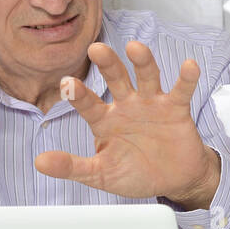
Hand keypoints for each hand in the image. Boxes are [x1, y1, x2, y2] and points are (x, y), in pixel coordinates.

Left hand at [34, 41, 221, 209]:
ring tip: (136, 48)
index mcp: (104, 120)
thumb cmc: (134, 173)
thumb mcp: (100, 174)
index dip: (78, 94)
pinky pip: (181, 90)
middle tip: (96, 49)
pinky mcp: (176, 109)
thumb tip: (40, 162)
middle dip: (108, 64)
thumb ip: (73, 166)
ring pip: (147, 78)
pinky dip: (186, 78)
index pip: (88, 103)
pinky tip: (189, 66)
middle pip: (116, 79)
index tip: (67, 83)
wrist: (173, 180)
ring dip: (142, 62)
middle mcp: (127, 105)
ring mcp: (152, 104)